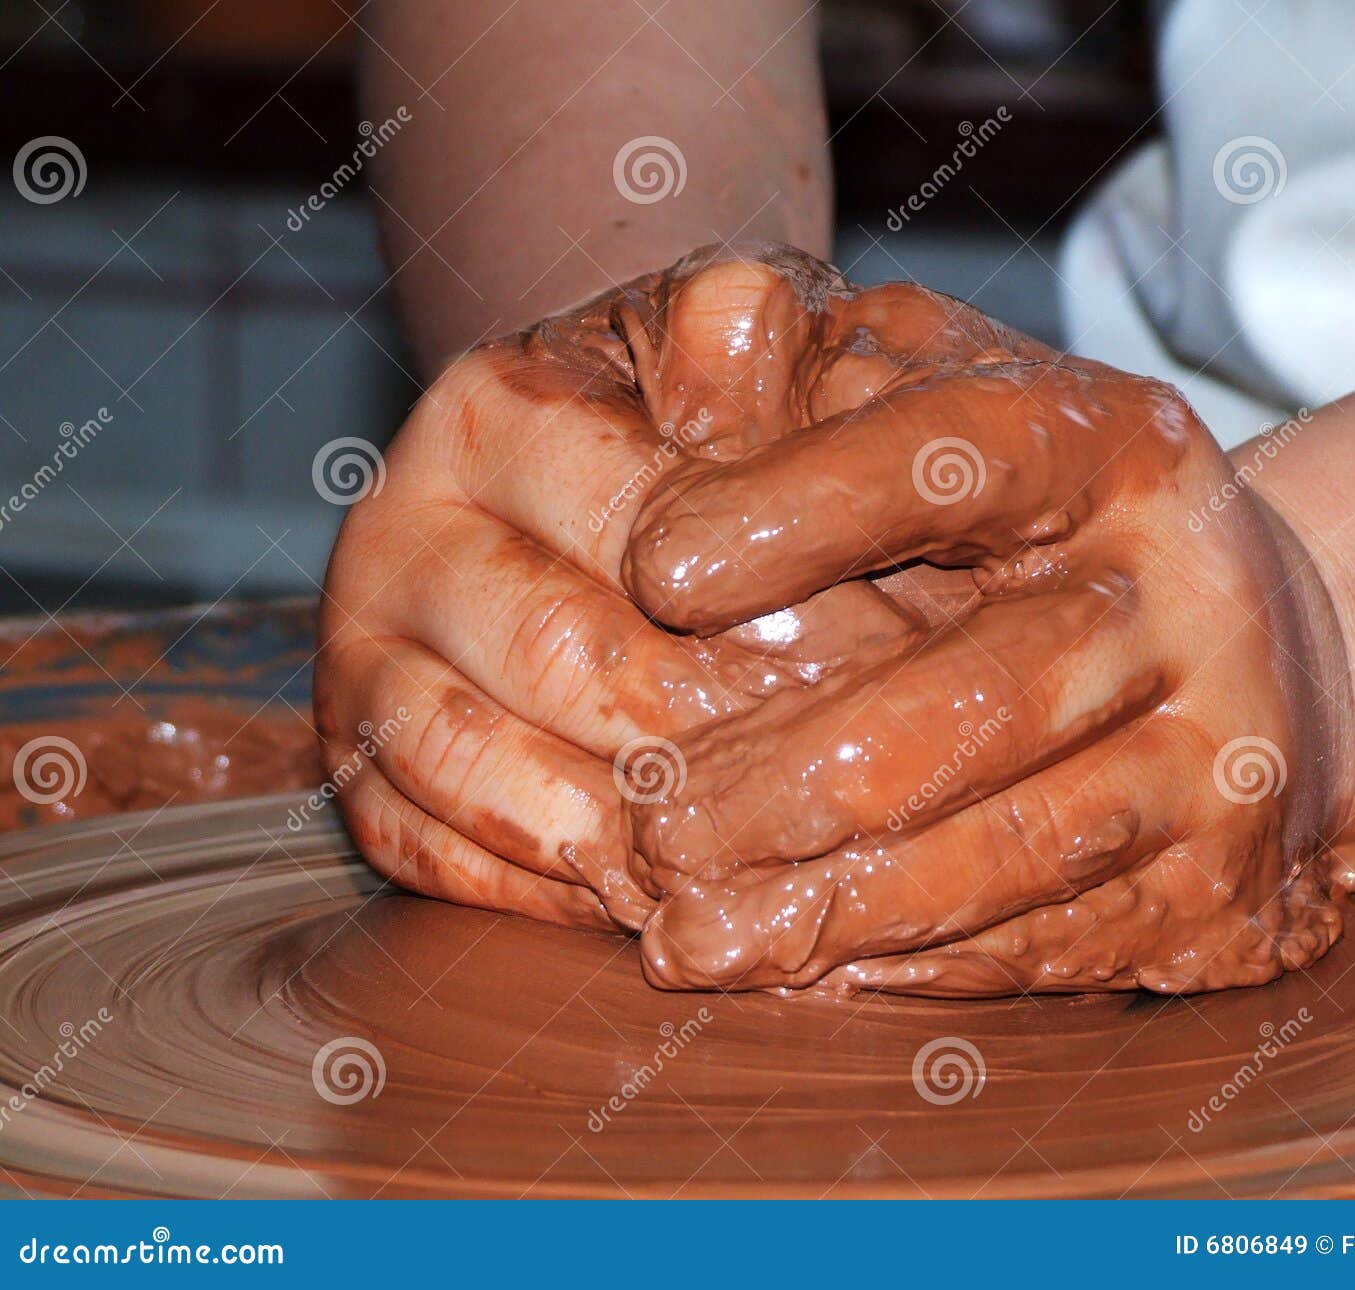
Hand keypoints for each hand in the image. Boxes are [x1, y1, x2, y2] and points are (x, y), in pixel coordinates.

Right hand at [315, 245, 941, 929]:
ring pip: (477, 765)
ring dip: (625, 828)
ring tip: (748, 857)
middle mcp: (401, 524)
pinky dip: (539, 891)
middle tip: (840, 783)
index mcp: (496, 405)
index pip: (648, 526)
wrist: (577, 484)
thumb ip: (743, 335)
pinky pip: (424, 852)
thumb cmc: (689, 422)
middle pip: (568, 658)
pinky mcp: (348, 762)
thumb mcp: (728, 340)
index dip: (781, 606)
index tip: (897, 664)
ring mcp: (357, 650)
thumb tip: (742, 348)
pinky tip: (646, 897)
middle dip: (721, 732)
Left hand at [624, 333, 1354, 994]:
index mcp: (1110, 447)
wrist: (1261, 656)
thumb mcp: (944, 394)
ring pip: (1016, 848)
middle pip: (980, 698)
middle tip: (650, 821)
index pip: (952, 458)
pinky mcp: (1220, 885)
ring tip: (686, 931)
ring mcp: (1222, 751)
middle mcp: (1187, 595)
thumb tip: (690, 371)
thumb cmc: (1042, 519)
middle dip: (791, 775)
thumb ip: (815, 365)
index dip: (799, 510)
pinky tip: (800, 966)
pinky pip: (1053, 943)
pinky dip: (913, 966)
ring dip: (835, 903)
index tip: (652, 567)